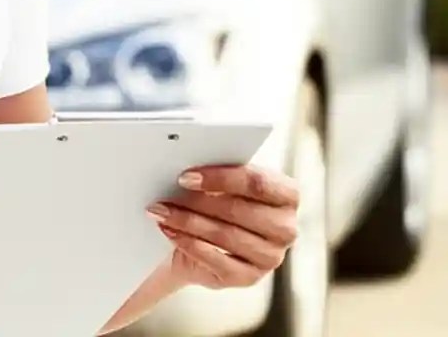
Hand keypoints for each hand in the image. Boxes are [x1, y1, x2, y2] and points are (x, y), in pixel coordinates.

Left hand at [148, 165, 300, 289]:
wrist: (207, 244)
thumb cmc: (218, 204)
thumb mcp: (223, 185)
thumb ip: (217, 174)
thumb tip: (187, 169)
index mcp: (287, 195)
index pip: (257, 182)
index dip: (220, 178)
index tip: (186, 176)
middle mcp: (285, 228)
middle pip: (239, 210)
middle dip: (198, 201)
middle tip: (166, 195)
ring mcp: (270, 257)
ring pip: (225, 235)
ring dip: (187, 221)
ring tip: (161, 211)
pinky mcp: (250, 277)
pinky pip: (217, 261)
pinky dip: (189, 243)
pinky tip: (170, 231)